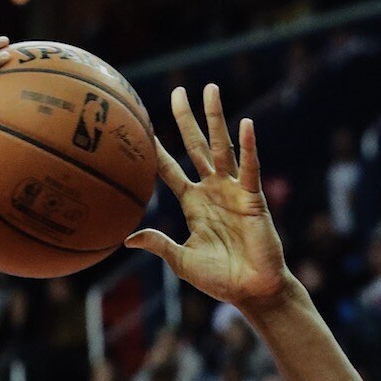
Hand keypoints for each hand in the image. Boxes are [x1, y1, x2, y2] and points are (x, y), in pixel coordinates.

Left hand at [126, 83, 292, 317]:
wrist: (252, 292)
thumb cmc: (219, 279)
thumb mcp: (182, 261)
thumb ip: (159, 244)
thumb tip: (127, 238)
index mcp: (193, 204)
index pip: (170, 171)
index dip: (156, 151)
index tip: (142, 128)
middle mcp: (212, 190)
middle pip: (196, 146)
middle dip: (187, 119)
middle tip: (178, 91)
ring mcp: (233, 191)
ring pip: (222, 146)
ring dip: (216, 118)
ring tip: (210, 89)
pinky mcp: (253, 198)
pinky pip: (250, 168)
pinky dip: (249, 147)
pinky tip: (246, 124)